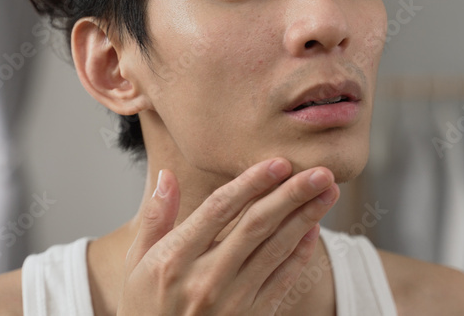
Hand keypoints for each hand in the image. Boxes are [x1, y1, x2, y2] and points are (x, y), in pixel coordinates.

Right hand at [117, 158, 339, 314]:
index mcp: (173, 259)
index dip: (251, 183)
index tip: (278, 162)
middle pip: (256, 226)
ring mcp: (232, 302)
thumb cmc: (145, 308)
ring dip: (306, 217)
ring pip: (276, 250)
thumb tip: (167, 176)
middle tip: (320, 170)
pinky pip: (283, 280)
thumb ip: (155, 218)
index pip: (219, 210)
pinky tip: (314, 228)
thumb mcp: (136, 263)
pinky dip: (301, 252)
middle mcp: (205, 280)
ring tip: (327, 191)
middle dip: (292, 194)